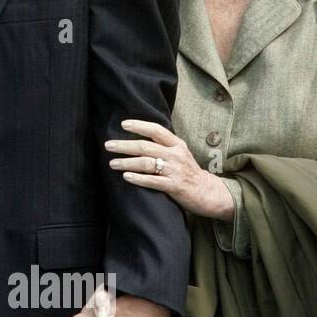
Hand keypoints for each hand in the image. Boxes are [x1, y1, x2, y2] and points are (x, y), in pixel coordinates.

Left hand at [106, 119, 234, 219]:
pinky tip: (126, 176)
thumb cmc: (188, 171)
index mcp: (177, 144)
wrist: (208, 192)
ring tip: (112, 163)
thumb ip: (163, 146)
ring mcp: (175, 170)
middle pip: (146, 146)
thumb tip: (137, 137)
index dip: (139, 125)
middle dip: (124, 145)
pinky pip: (153, 181)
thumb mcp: (179, 154)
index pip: (156, 130)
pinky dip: (138, 178)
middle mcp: (176, 155)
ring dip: (127, 162)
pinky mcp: (174, 186)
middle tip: (108, 145)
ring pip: (146, 163)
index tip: (123, 124)